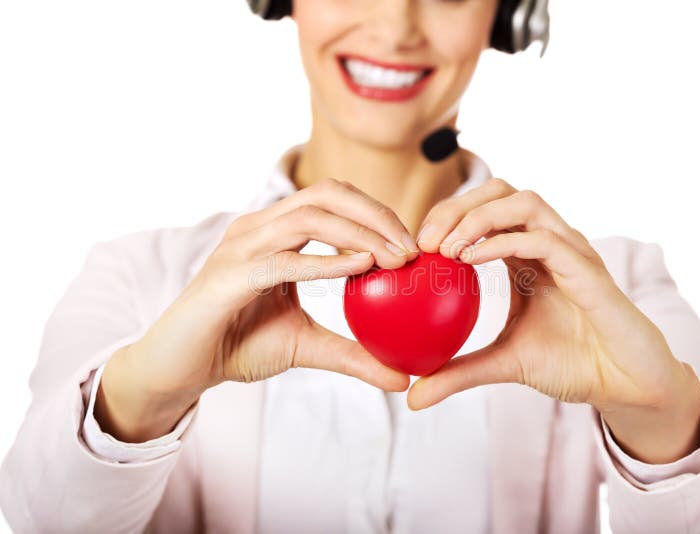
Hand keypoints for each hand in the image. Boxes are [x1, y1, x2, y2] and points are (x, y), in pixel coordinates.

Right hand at [97, 178, 417, 441]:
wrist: (182, 367)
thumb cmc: (239, 346)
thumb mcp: (307, 345)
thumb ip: (352, 354)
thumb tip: (402, 380)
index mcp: (276, 231)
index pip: (334, 200)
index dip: (377, 213)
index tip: (414, 245)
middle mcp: (258, 227)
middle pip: (326, 193)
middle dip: (377, 214)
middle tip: (413, 248)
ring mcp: (241, 246)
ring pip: (309, 216)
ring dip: (359, 232)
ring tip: (396, 259)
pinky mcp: (229, 275)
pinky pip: (284, 260)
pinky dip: (327, 261)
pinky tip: (361, 267)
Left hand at [407, 178, 699, 462]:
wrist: (625, 386)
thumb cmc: (572, 364)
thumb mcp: (503, 365)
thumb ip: (457, 373)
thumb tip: (412, 397)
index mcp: (527, 253)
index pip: (483, 210)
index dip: (447, 216)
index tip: (416, 246)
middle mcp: (549, 241)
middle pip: (500, 192)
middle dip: (456, 206)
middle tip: (425, 240)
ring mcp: (570, 250)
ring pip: (523, 202)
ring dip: (478, 217)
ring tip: (446, 248)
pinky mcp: (588, 269)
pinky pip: (544, 239)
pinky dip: (504, 241)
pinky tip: (471, 260)